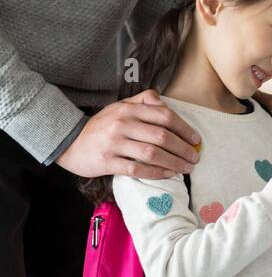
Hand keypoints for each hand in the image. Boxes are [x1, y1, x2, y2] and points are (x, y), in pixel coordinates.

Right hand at [54, 89, 201, 178]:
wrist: (70, 141)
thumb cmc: (102, 125)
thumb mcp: (120, 106)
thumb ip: (143, 101)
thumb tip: (165, 103)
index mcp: (129, 108)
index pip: (164, 116)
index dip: (184, 129)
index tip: (196, 140)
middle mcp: (123, 123)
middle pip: (162, 136)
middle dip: (183, 148)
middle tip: (195, 157)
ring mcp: (114, 143)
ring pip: (152, 153)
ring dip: (174, 162)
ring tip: (186, 168)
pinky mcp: (108, 162)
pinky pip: (137, 169)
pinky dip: (156, 173)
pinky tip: (168, 175)